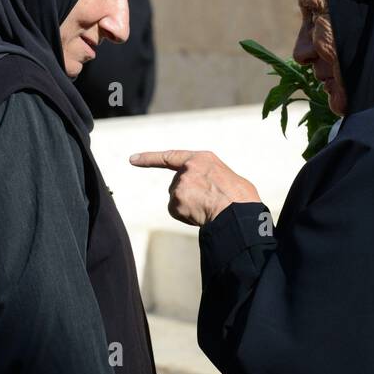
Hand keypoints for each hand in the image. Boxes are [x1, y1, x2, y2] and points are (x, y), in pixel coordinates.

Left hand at [129, 149, 259, 226]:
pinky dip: (187, 217)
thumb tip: (206, 193)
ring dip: (189, 208)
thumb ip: (209, 179)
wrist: (238, 211)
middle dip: (187, 198)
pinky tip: (201, 216)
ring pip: (177, 200)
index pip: (170, 157)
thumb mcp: (227, 178)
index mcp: (202, 159)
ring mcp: (181, 183)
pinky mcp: (176, 199)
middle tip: (208, 205)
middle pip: (177, 186)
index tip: (133, 159)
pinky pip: (177, 212)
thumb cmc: (241, 199)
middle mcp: (188, 168)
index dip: (150, 158)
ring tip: (208, 209)